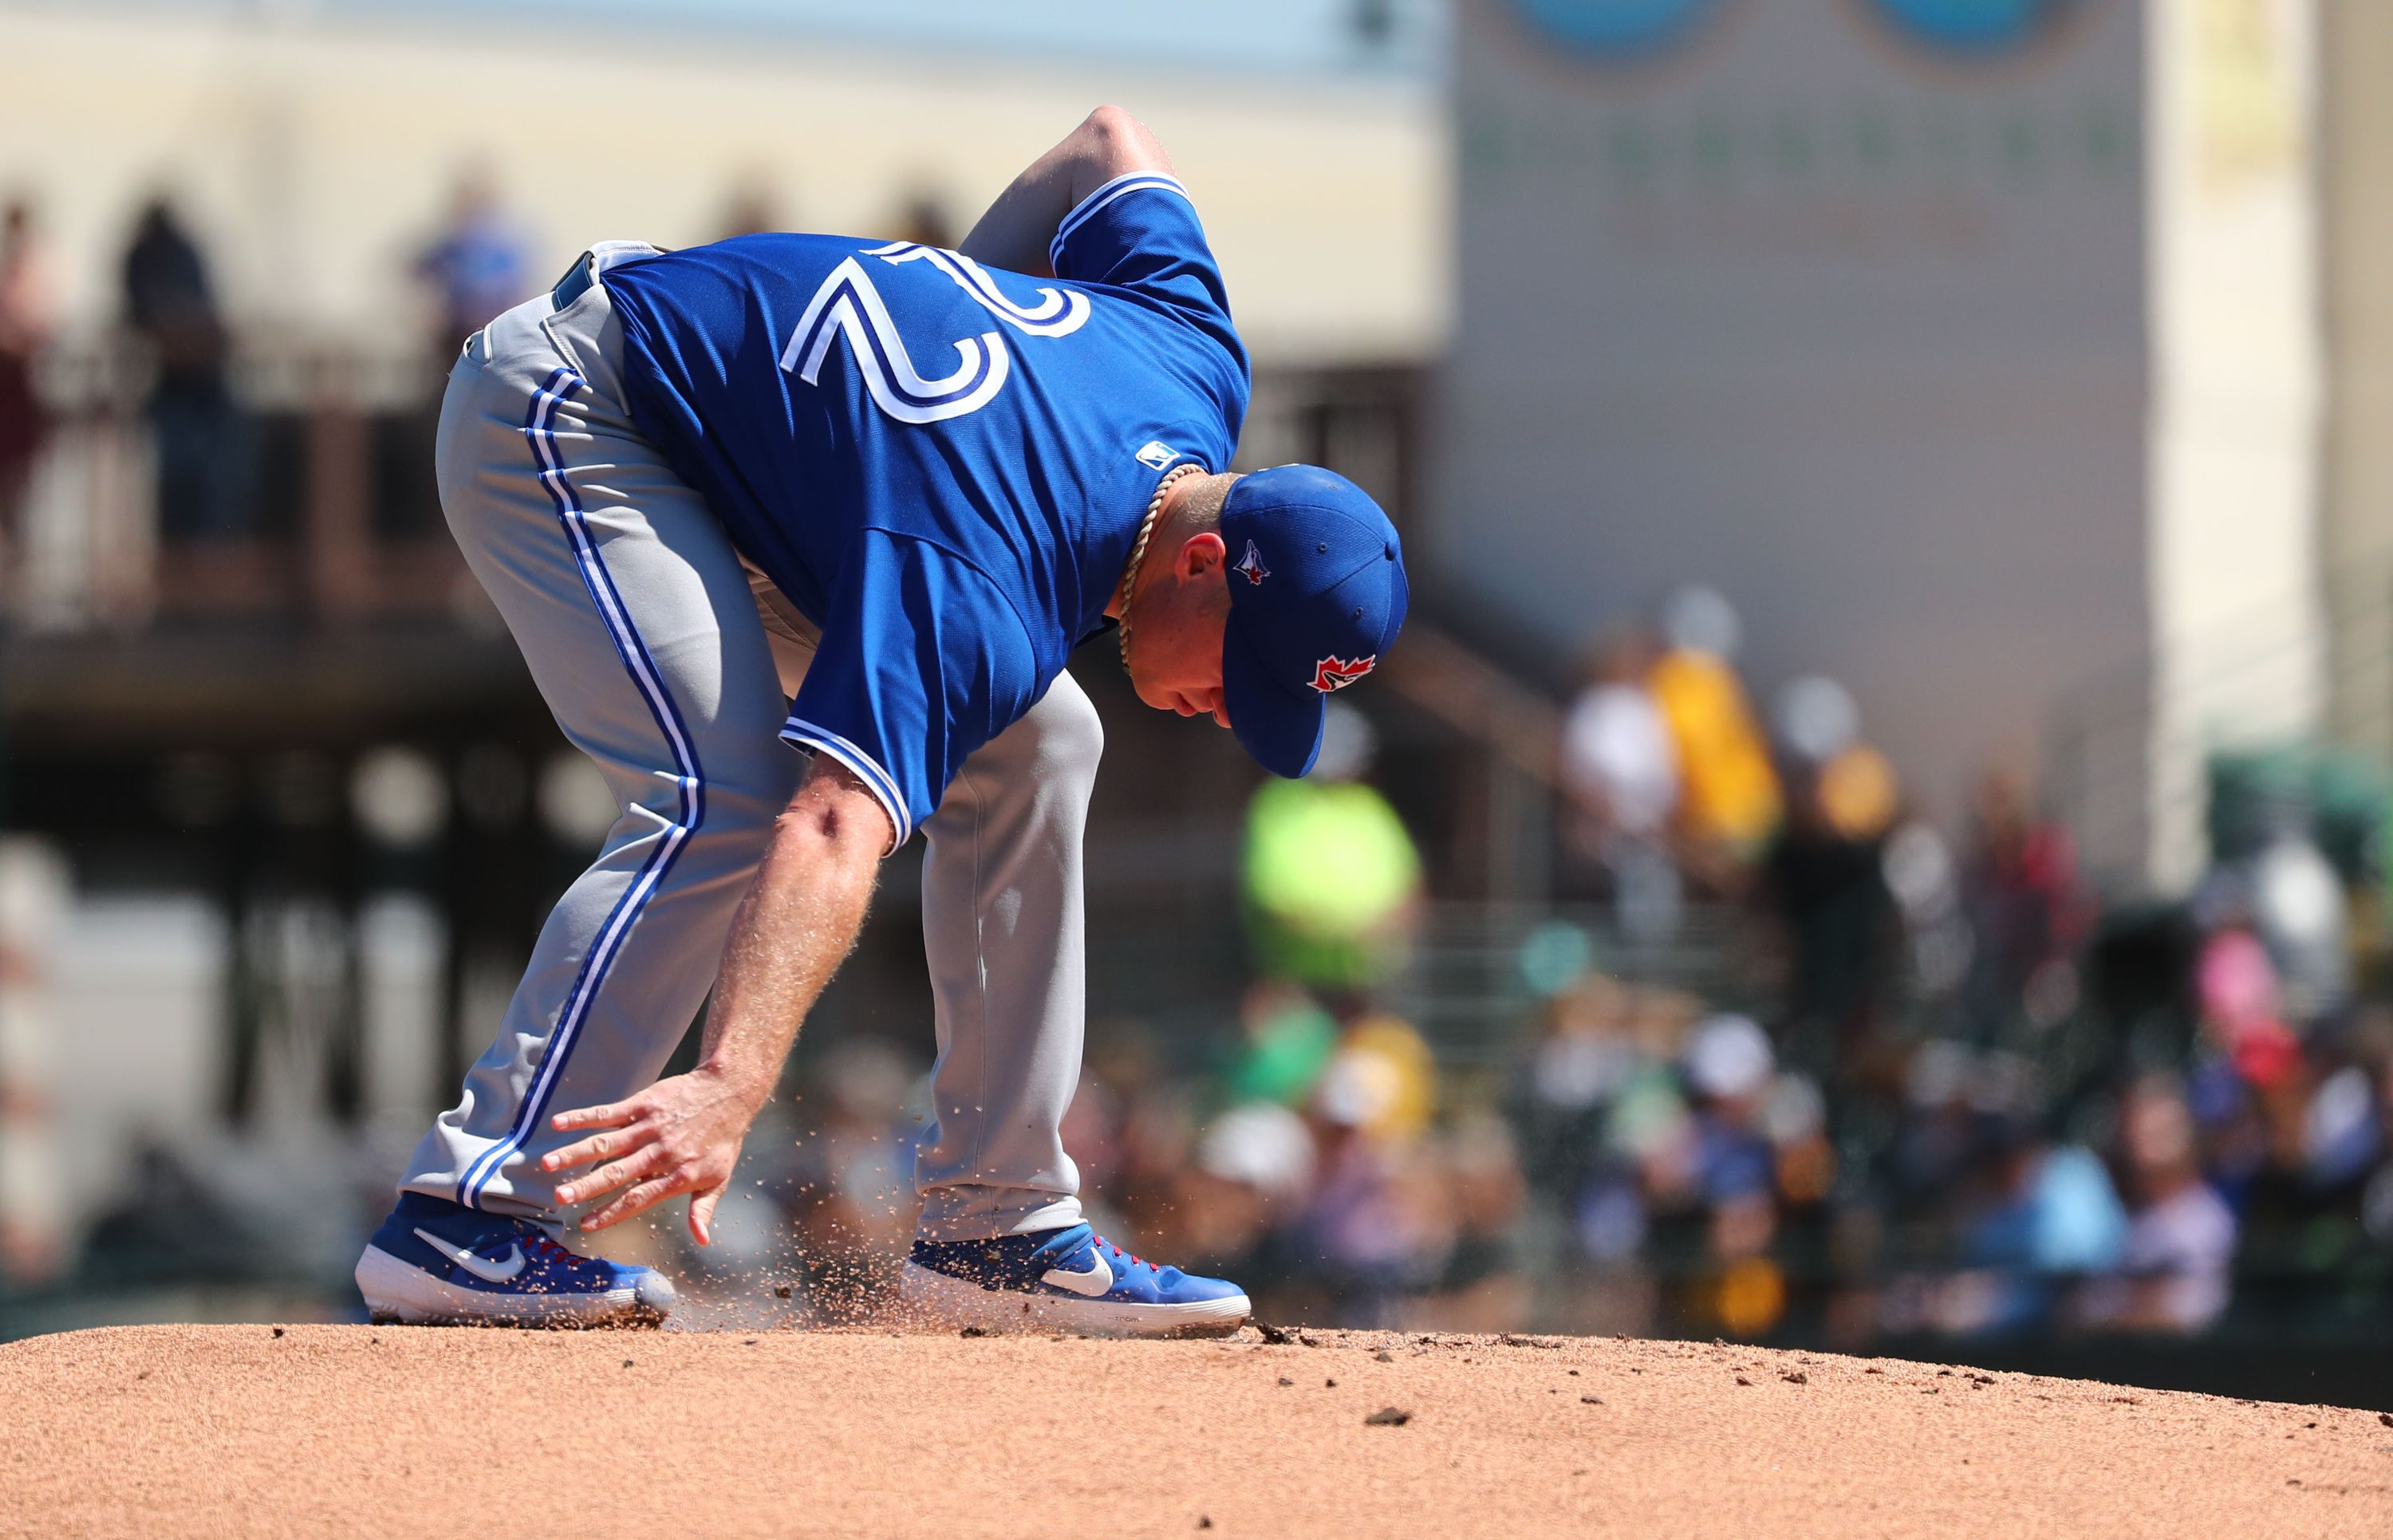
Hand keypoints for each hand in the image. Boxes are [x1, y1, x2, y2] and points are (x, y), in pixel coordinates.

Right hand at [541, 1063, 761, 1244]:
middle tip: (559, 1198)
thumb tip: (701, 1239)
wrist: (730, 1092)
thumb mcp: (719, 1178)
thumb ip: (703, 1209)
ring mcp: (650, 1128)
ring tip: (548, 1164)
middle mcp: (660, 1154)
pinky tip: (559, 1123)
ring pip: (607, 1144)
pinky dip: (583, 1117)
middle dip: (586, 1187)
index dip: (611, 1212)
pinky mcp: (644, 1104)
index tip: (586, 1225)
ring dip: (575, 1153)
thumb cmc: (723, 1140)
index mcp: (676, 1176)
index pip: (638, 1198)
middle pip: (617, 1173)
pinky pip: (609, 1113)